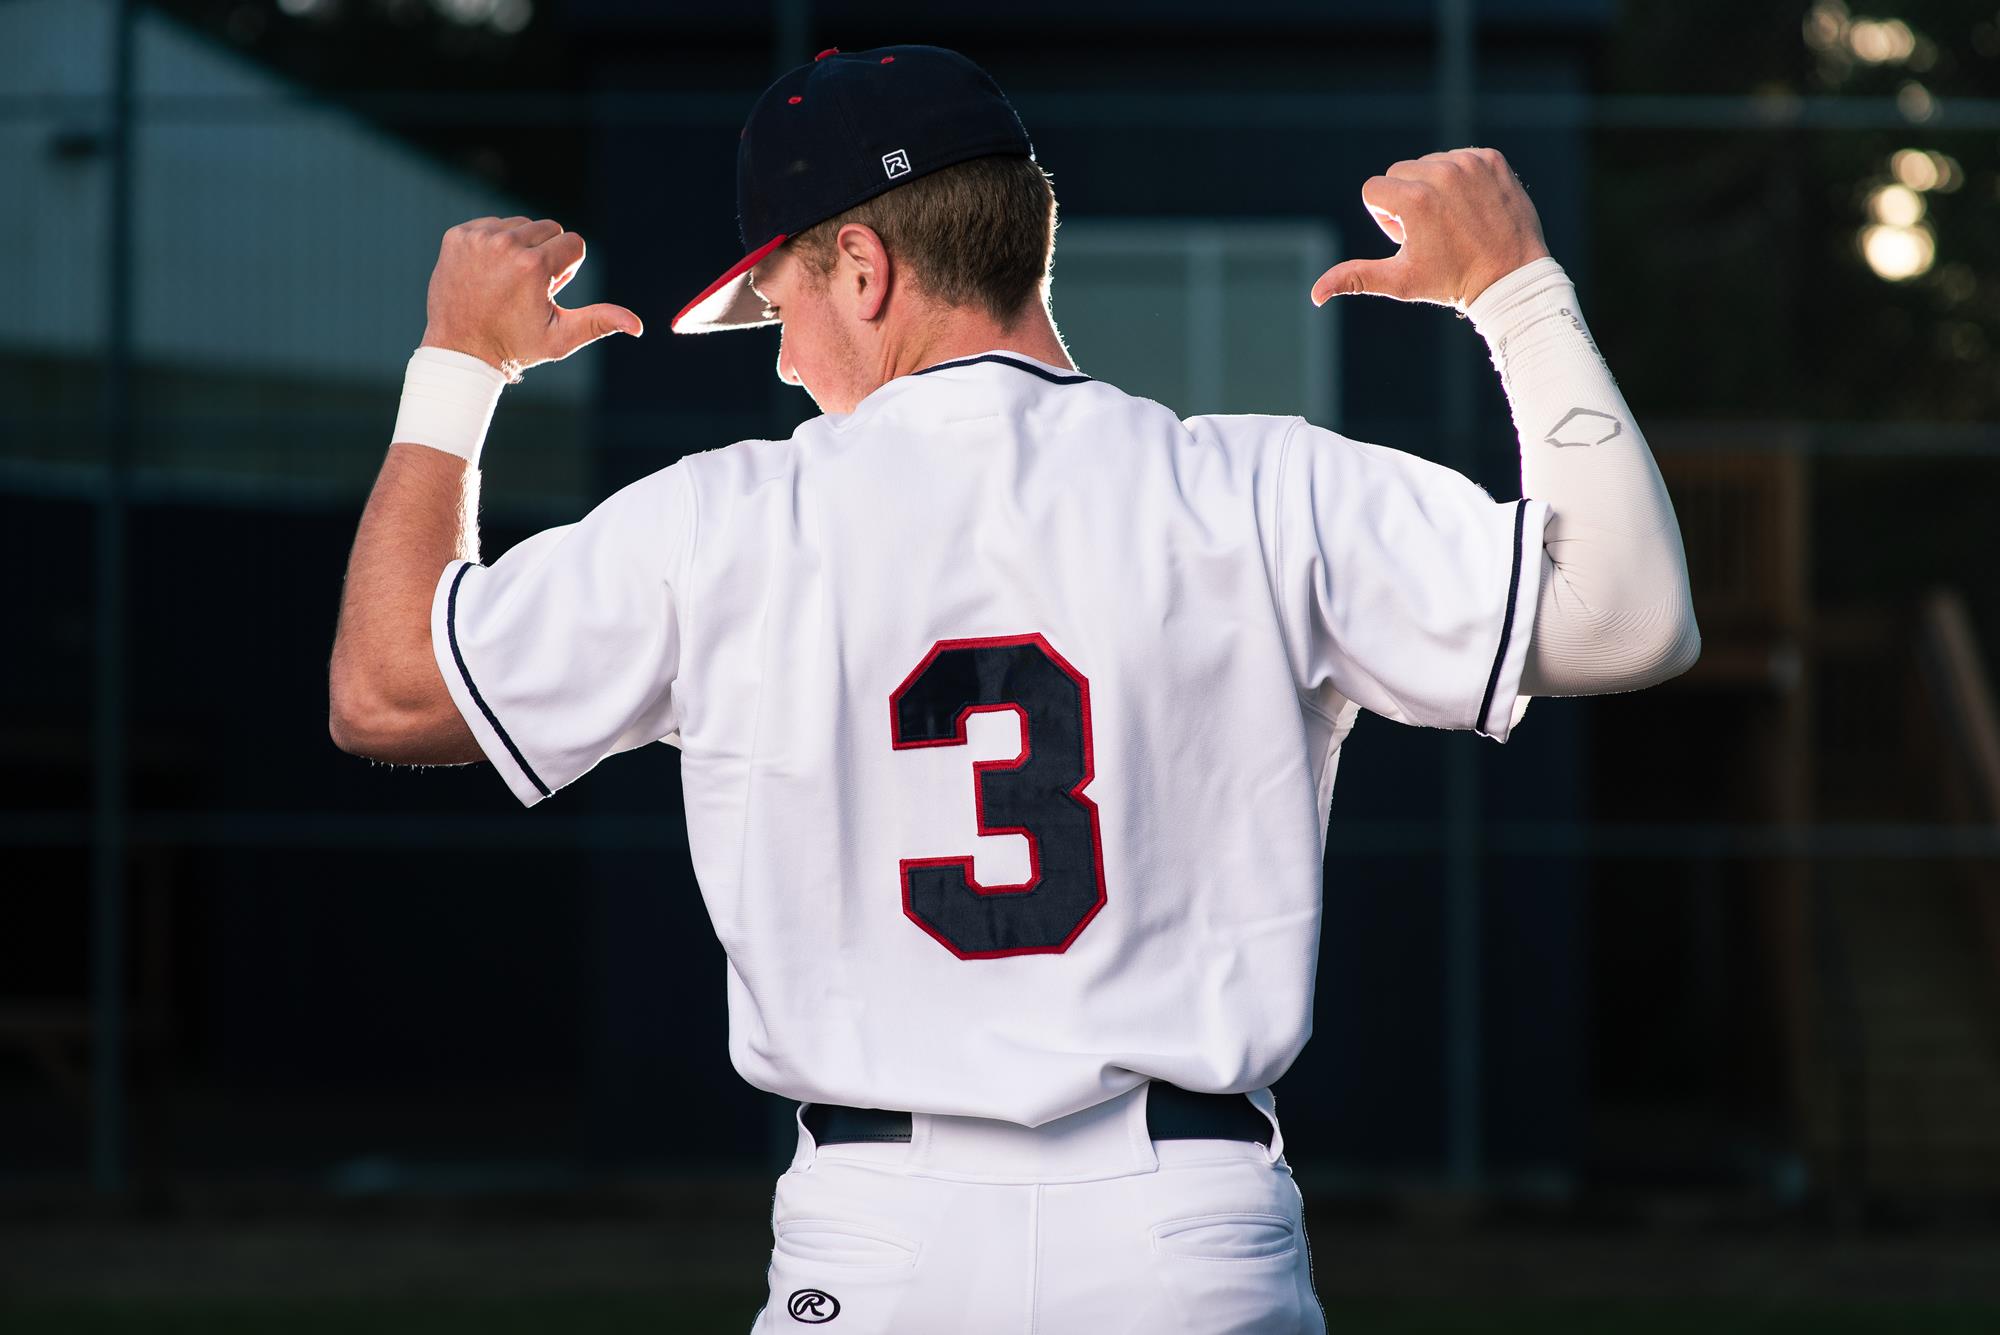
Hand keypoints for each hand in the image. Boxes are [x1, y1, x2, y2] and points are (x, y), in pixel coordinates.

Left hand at [419, 216, 642, 379]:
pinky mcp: (457, 236)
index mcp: (534, 266)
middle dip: (547, 255)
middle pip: (549, 228)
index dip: (568, 269)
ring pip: (521, 224)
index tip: (549, 291)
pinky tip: (488, 272)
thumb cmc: (515, 347)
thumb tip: (638, 326)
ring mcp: (477, 238)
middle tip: (528, 288)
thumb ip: (599, 323)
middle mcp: (505, 244)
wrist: (460, 351)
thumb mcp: (560, 338)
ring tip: (508, 280)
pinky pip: (492, 224)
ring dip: (522, 247)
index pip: (573, 243)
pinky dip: (495, 244)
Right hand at [1310, 147, 1549, 310]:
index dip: (1385, 217)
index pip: (1373, 190)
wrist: (1511, 277)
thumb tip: (1315, 294)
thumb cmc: (1452, 282)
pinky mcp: (1491, 159)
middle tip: (1431, 231)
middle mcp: (1441, 173)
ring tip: (1453, 219)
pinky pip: (1459, 157)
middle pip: (1398, 173)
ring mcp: (1470, 163)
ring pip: (1428, 163)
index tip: (1409, 237)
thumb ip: (1356, 277)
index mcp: (1414, 200)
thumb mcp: (1400, 281)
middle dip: (1405, 199)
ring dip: (1432, 187)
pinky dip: (1460, 178)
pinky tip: (1471, 206)